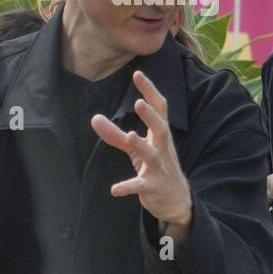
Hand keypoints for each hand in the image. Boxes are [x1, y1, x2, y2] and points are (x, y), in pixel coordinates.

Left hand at [92, 70, 192, 229]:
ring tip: (130, 136)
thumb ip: (115, 134)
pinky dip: (127, 186)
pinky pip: (140, 186)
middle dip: (151, 116)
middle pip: (162, 128)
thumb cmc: (156, 167)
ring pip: (152, 155)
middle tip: (138, 103)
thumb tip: (94, 118)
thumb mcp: (136, 149)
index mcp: (160, 136)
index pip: (159, 109)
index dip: (150, 91)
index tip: (138, 73)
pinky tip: (114, 189)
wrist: (178, 201)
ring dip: (141, 146)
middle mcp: (162, 149)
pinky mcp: (152, 187)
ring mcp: (159, 168)